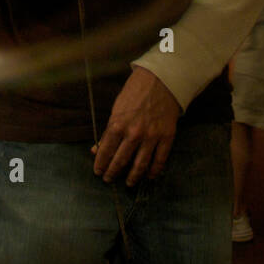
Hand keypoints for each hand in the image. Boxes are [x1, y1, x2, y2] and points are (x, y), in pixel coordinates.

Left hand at [91, 66, 179, 185]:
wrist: (161, 80)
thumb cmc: (135, 91)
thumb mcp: (117, 108)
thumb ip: (108, 130)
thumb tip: (97, 149)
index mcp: (118, 124)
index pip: (105, 151)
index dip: (101, 164)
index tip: (98, 171)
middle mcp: (134, 134)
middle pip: (121, 161)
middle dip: (113, 172)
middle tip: (109, 179)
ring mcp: (151, 137)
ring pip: (140, 165)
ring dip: (133, 177)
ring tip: (128, 183)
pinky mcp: (166, 137)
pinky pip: (160, 160)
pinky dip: (154, 171)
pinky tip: (149, 176)